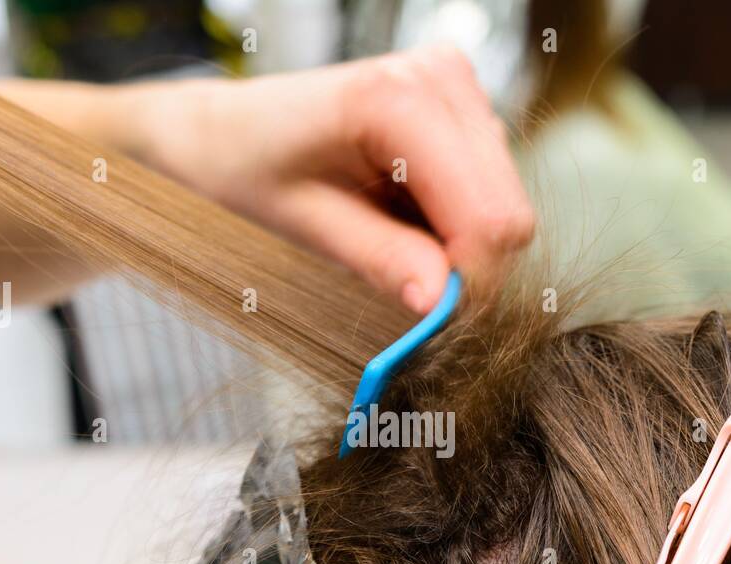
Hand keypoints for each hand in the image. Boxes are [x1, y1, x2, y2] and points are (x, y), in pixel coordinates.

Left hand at [124, 47, 534, 312]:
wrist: (224, 131)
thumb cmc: (247, 167)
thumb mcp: (304, 225)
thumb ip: (380, 260)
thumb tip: (443, 304)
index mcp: (397, 100)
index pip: (487, 217)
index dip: (466, 282)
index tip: (430, 318)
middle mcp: (439, 78)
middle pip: (506, 212)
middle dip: (464, 264)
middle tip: (404, 281)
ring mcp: (455, 84)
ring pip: (503, 204)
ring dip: (456, 240)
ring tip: (388, 230)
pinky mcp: (460, 101)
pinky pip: (488, 187)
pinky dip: (451, 217)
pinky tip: (401, 209)